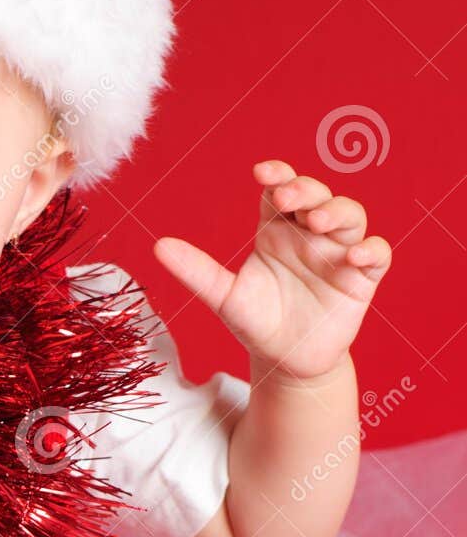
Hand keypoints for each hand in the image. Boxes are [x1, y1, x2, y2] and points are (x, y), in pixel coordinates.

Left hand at [151, 160, 392, 381]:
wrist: (283, 363)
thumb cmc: (255, 323)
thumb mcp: (225, 298)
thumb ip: (196, 271)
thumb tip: (159, 247)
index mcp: (276, 229)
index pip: (280, 189)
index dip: (277, 175)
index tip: (263, 173)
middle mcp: (309, 234)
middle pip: (316, 195)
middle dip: (305, 190)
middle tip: (287, 199)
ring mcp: (337, 252)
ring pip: (348, 215)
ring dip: (336, 211)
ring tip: (315, 223)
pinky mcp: (361, 278)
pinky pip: (377, 253)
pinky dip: (371, 249)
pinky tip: (354, 255)